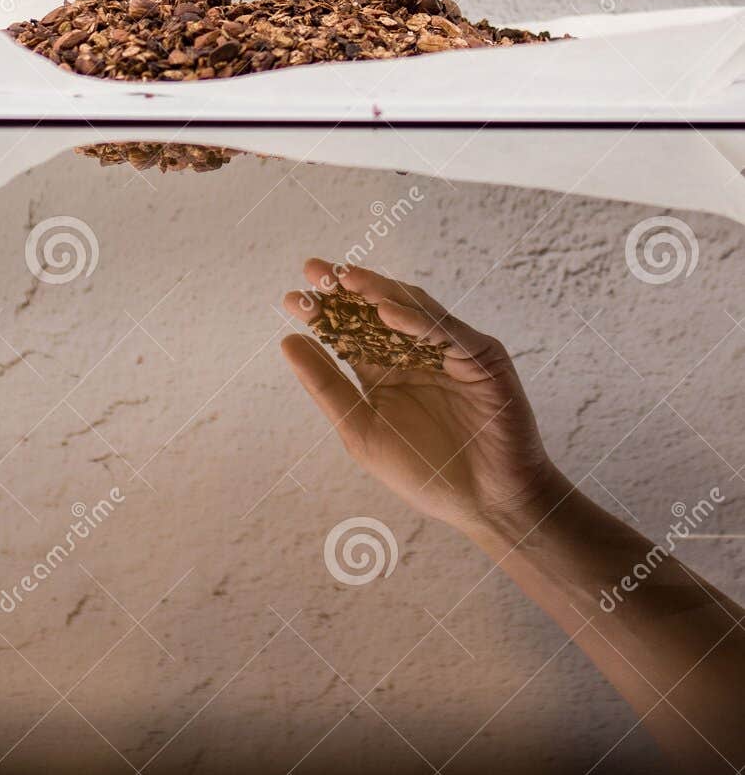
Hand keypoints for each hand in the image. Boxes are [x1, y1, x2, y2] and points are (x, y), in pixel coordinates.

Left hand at [281, 260, 557, 536]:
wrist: (487, 504)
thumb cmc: (425, 473)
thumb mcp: (361, 429)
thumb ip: (327, 386)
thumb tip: (288, 342)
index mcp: (384, 371)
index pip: (348, 332)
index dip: (322, 313)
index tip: (292, 297)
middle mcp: (415, 353)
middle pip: (376, 312)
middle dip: (346, 290)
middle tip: (314, 270)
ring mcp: (449, 350)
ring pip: (411, 310)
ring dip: (379, 292)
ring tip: (346, 280)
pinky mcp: (481, 356)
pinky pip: (446, 332)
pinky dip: (417, 319)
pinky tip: (387, 310)